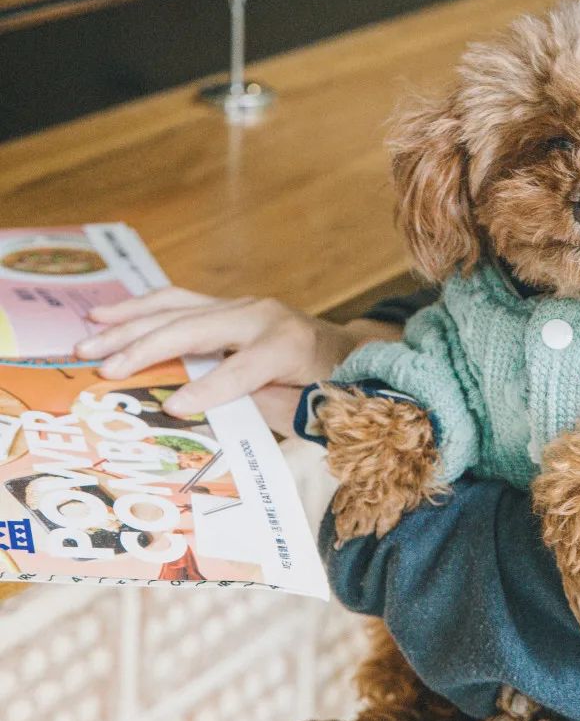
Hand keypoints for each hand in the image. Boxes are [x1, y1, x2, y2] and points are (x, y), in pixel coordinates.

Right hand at [74, 287, 402, 432]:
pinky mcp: (227, 305)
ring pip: (176, 307)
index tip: (174, 409)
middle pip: (196, 327)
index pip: (243, 367)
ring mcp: (243, 305)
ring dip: (128, 322)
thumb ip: (263, 411)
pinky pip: (176, 302)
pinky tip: (105, 315)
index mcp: (289, 345)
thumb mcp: (306, 410)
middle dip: (147, 348)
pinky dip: (138, 308)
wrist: (349, 354)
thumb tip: (212, 419)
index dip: (209, 388)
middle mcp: (263, 316)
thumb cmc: (326, 390)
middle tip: (103, 370)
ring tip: (89, 335)